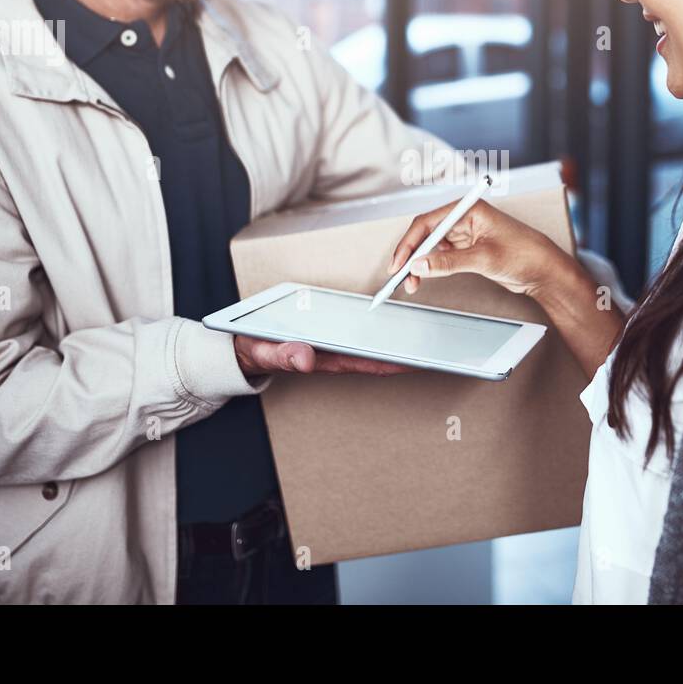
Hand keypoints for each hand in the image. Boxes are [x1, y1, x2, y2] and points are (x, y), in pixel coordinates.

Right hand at [233, 335, 411, 376]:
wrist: (246, 346)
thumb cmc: (259, 350)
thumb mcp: (267, 351)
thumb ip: (284, 354)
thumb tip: (304, 357)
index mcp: (328, 360)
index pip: (369, 363)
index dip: (396, 363)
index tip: (420, 362)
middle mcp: (337, 353)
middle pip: (379, 354)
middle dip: (406, 352)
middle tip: (436, 348)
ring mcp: (336, 344)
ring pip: (373, 343)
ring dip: (396, 339)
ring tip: (424, 332)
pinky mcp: (331, 332)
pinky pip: (360, 331)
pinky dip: (377, 327)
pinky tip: (392, 320)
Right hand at [387, 199, 568, 298]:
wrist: (544, 270)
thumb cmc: (524, 253)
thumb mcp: (483, 259)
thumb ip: (448, 263)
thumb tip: (419, 266)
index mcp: (468, 209)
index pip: (428, 222)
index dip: (409, 242)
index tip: (399, 263)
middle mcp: (464, 218)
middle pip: (426, 234)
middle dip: (411, 256)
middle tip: (399, 276)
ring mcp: (465, 234)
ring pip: (431, 247)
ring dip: (419, 265)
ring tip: (412, 285)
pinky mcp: (467, 249)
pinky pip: (440, 257)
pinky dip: (430, 269)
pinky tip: (422, 280)